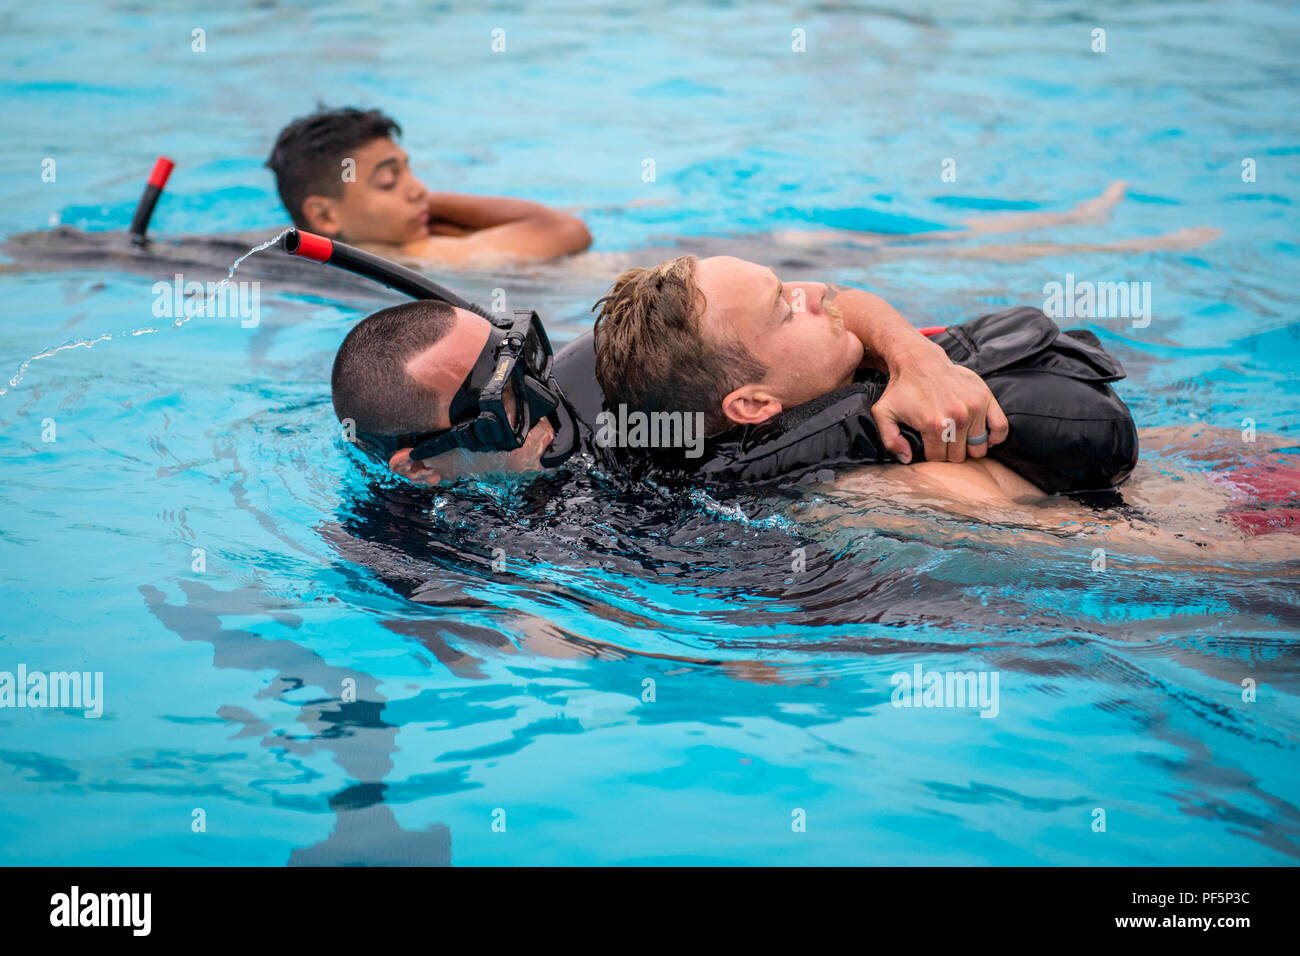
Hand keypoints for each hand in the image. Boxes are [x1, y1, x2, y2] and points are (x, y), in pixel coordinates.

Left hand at [871, 347, 1008, 462]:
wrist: (920, 361)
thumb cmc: (901, 389)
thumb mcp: (883, 413)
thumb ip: (890, 440)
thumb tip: (907, 460)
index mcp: (934, 425)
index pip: (939, 458)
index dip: (931, 455)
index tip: (928, 445)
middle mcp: (957, 418)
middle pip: (959, 456)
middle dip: (949, 452)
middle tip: (942, 440)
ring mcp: (974, 408)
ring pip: (979, 447)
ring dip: (969, 446)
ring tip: (958, 436)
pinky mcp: (986, 398)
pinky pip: (1001, 428)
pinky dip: (994, 436)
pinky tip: (983, 435)